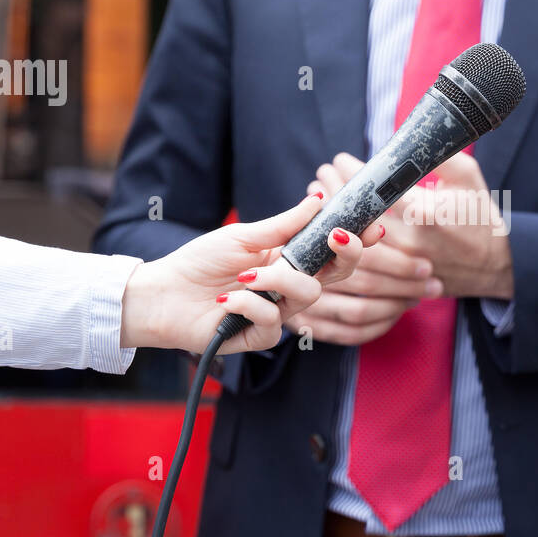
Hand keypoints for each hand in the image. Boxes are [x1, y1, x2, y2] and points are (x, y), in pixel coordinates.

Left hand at [120, 193, 382, 353]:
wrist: (162, 294)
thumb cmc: (200, 262)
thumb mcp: (244, 235)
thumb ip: (284, 224)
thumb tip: (318, 199)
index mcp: (290, 260)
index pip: (333, 253)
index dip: (357, 242)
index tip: (376, 226)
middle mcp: (288, 287)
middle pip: (336, 276)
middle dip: (342, 255)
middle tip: (334, 237)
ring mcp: (276, 313)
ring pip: (307, 296)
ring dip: (278, 279)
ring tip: (245, 275)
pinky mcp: (258, 336)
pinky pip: (271, 323)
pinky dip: (248, 305)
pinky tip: (226, 301)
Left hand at [310, 151, 513, 300]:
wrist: (494, 266)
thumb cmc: (480, 216)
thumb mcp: (468, 177)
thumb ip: (440, 154)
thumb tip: (411, 132)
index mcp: (429, 213)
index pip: (379, 191)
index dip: (353, 174)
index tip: (339, 159)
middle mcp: (413, 242)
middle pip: (359, 218)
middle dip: (334, 192)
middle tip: (322, 173)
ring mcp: (404, 267)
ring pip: (354, 248)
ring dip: (331, 221)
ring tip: (320, 197)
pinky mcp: (399, 284)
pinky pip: (361, 271)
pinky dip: (341, 250)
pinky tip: (331, 230)